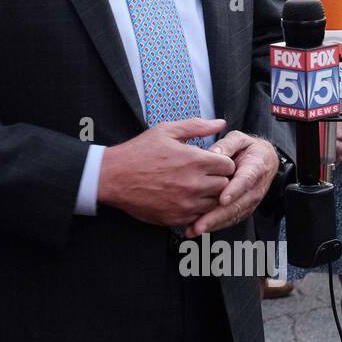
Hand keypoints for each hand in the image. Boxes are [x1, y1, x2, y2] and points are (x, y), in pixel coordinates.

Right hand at [97, 118, 235, 226]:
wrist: (113, 177)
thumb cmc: (138, 152)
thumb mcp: (166, 130)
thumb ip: (197, 126)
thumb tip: (221, 123)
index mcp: (195, 160)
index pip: (229, 166)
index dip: (222, 163)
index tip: (212, 162)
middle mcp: (194, 184)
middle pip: (225, 186)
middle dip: (218, 179)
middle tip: (204, 175)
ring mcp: (186, 204)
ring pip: (214, 203)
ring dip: (208, 196)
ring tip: (194, 187)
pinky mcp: (176, 218)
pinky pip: (199, 217)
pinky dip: (195, 209)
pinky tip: (183, 198)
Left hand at [186, 131, 278, 235]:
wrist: (264, 161)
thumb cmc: (249, 150)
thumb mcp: (240, 139)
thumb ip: (227, 144)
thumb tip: (213, 152)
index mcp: (254, 168)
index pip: (245, 181)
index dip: (234, 190)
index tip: (222, 199)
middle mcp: (253, 189)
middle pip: (236, 205)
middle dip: (217, 216)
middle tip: (199, 224)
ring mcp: (248, 202)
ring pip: (231, 215)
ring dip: (213, 224)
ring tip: (194, 229)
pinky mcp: (242, 209)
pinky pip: (229, 219)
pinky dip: (214, 226)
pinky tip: (197, 229)